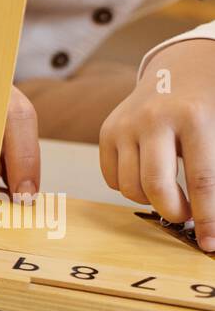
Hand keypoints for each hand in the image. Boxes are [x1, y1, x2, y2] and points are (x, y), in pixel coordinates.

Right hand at [101, 38, 214, 250]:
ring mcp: (126, 125)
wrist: (181, 68)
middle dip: (173, 212)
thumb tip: (212, 218)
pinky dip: (128, 187)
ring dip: (150, 200)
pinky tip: (146, 174)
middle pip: (156, 187)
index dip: (209, 217)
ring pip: (129, 187)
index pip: (202, 180)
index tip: (211, 242)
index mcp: (195, 117)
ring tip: (168, 192)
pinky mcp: (106, 132)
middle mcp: (155, 119)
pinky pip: (111, 178)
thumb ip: (214, 172)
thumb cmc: (209, 104)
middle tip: (185, 216)